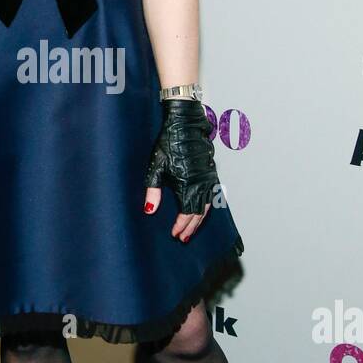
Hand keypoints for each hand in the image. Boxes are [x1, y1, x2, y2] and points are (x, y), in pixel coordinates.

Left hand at [143, 98, 217, 241]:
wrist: (185, 124)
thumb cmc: (168, 143)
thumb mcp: (156, 167)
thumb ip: (152, 191)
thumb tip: (149, 211)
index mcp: (188, 185)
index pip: (188, 214)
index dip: (182, 226)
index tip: (175, 234)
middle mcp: (202, 183)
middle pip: (199, 213)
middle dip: (191, 227)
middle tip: (183, 237)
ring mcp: (209, 178)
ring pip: (207, 206)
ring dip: (199, 219)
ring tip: (191, 229)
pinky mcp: (212, 172)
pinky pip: (212, 195)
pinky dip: (207, 207)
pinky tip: (201, 210)